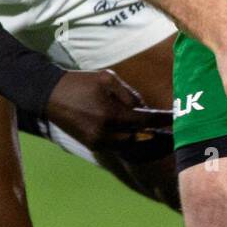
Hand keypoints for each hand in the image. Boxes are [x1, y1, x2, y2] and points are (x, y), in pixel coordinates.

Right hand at [44, 68, 171, 152]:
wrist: (49, 96)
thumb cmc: (81, 82)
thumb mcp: (107, 79)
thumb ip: (129, 94)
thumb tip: (144, 109)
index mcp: (111, 114)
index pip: (146, 121)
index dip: (163, 120)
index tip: (177, 118)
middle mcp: (106, 133)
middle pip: (141, 138)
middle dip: (158, 135)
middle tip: (175, 133)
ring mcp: (98, 142)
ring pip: (130, 145)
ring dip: (145, 141)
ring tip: (162, 137)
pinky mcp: (92, 145)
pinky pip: (118, 147)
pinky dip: (130, 143)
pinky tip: (142, 138)